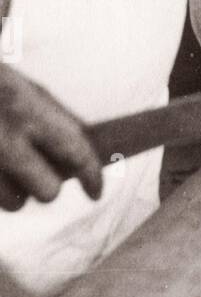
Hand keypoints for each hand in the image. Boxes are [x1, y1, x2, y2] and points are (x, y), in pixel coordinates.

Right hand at [0, 65, 102, 211]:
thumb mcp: (29, 91)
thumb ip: (56, 120)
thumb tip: (84, 151)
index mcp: (29, 112)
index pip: (76, 152)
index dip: (92, 176)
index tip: (96, 191)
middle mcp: (5, 141)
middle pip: (48, 191)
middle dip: (49, 186)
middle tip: (43, 175)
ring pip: (14, 204)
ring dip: (15, 193)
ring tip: (7, 168)